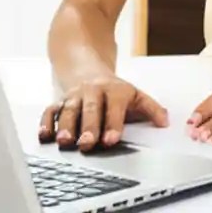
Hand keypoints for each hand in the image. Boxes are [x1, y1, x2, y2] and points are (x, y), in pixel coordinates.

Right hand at [39, 75, 167, 151]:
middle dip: (89, 127)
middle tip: (88, 144)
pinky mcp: (59, 101)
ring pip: (69, 110)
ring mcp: (75, 97)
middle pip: (91, 110)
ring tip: (65, 141)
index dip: (113, 124)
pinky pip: (51, 110)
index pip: (115, 108)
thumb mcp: (136, 95)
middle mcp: (93, 92)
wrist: (87, 68)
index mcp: (115, 91)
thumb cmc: (114, 90)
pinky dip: (47, 122)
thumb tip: (165, 122)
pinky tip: (45, 135)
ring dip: (66, 126)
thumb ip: (151, 109)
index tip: (111, 140)